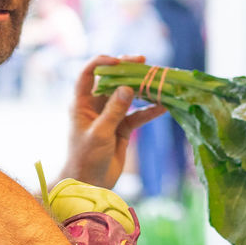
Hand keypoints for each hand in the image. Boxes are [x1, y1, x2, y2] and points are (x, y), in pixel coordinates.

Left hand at [60, 53, 164, 189]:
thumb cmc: (86, 158)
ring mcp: (110, 116)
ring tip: (158, 80)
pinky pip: (137, 115)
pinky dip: (149, 111)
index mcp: (82, 103)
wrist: (89, 184)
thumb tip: (128, 88)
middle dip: (128, 71)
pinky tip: (163, 106)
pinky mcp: (122, 128)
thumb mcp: (100, 133)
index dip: (102, 62)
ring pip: (128, 96)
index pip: (88, 73)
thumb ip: (114, 110)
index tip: (119, 60)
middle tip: (144, 62)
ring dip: (142, 89)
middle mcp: (95, 105)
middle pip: (112, 81)